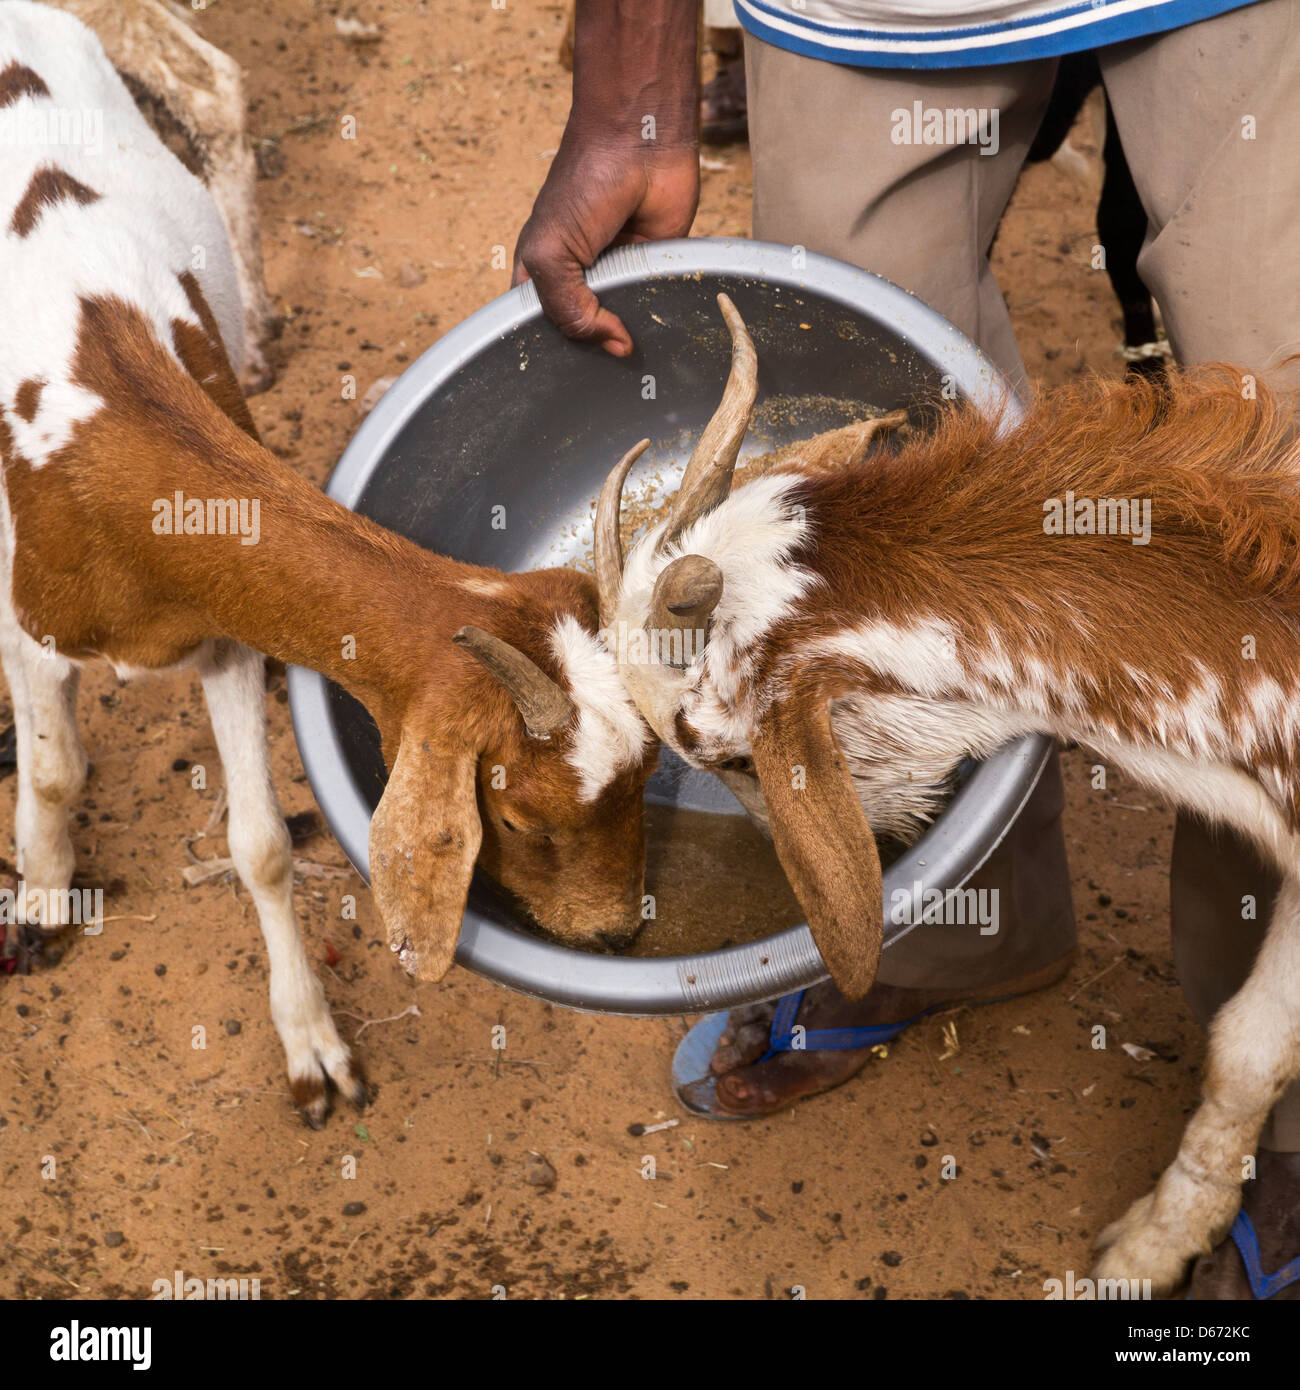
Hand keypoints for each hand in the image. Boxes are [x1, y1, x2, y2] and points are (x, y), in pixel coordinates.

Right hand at [512, 0, 699, 356]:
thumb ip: (567, 309)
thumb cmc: (584, 183)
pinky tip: (660, 333)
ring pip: (619, 331)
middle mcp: (577, 283)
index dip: (545, 354)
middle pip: (580, 338)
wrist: (641, 144)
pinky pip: (655, 311)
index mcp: (539, 277)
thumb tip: (615, 346)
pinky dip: (658, 321)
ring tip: (631, 355)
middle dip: (589, 353)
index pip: (537, 332)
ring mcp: (616, 281)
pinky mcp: (653, 275)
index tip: (559, 379)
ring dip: (626, 341)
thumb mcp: (551, 253)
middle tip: (598, 375)